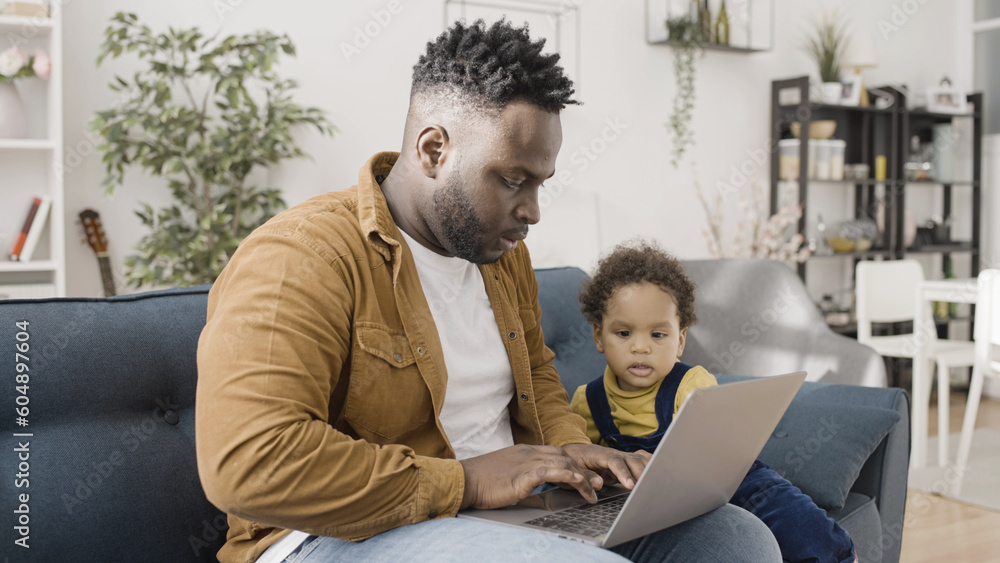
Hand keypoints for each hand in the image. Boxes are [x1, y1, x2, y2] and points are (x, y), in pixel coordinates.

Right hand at [459, 444, 598, 509]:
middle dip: (584, 471)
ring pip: (564, 464)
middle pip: (565, 457)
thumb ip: (521, 476)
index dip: (573, 465)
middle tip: (598, 484)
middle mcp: (528, 453)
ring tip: (594, 492)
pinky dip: (569, 477)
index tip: (585, 477)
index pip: (556, 454)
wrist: (463, 480)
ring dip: (583, 478)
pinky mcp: (523, 474)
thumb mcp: (506, 475)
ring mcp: (526, 461)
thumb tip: (533, 487)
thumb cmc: (480, 481)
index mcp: (524, 451)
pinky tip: (579, 484)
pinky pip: (552, 472)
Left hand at [562, 443, 649, 490]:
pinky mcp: (627, 460)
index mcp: (599, 454)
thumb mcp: (573, 469)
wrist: (575, 450)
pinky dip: (652, 464)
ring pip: (640, 458)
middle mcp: (614, 453)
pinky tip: (659, 473)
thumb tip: (599, 484)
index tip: (631, 486)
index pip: (614, 461)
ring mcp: (622, 455)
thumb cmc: (574, 460)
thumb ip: (586, 476)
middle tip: (647, 489)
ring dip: (649, 470)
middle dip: (641, 474)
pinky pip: (643, 459)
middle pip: (632, 459)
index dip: (624, 473)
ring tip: (656, 484)